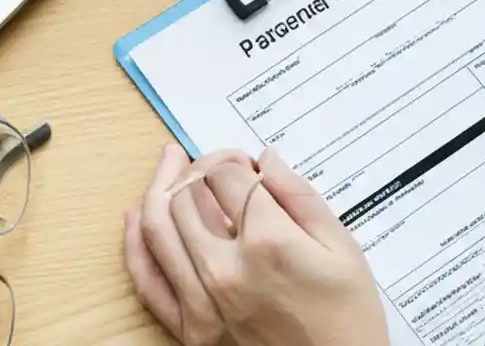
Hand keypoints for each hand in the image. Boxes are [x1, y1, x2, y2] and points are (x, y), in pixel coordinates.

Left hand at [124, 144, 388, 345]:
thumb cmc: (348, 320)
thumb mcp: (343, 248)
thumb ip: (300, 196)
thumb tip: (267, 159)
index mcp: (268, 244)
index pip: (225, 174)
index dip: (231, 156)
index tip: (245, 162)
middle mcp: (227, 270)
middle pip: (188, 194)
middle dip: (198, 167)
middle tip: (215, 166)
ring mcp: (203, 303)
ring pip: (159, 227)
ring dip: (160, 189)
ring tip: (170, 167)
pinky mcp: (191, 330)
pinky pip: (148, 281)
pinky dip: (136, 244)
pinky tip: (136, 217)